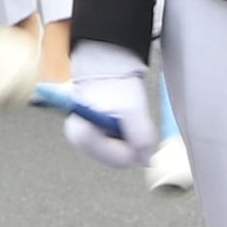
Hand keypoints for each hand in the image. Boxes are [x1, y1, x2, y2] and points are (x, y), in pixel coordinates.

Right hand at [56, 41, 153, 168]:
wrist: (106, 65)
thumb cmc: (115, 83)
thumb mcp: (133, 109)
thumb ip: (141, 138)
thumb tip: (146, 160)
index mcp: (81, 135)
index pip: (119, 159)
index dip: (134, 145)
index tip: (134, 125)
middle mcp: (80, 141)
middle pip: (118, 159)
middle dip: (131, 142)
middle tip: (133, 119)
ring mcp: (87, 140)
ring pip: (119, 154)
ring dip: (129, 138)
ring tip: (127, 116)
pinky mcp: (93, 137)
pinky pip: (117, 146)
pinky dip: (125, 135)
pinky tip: (123, 119)